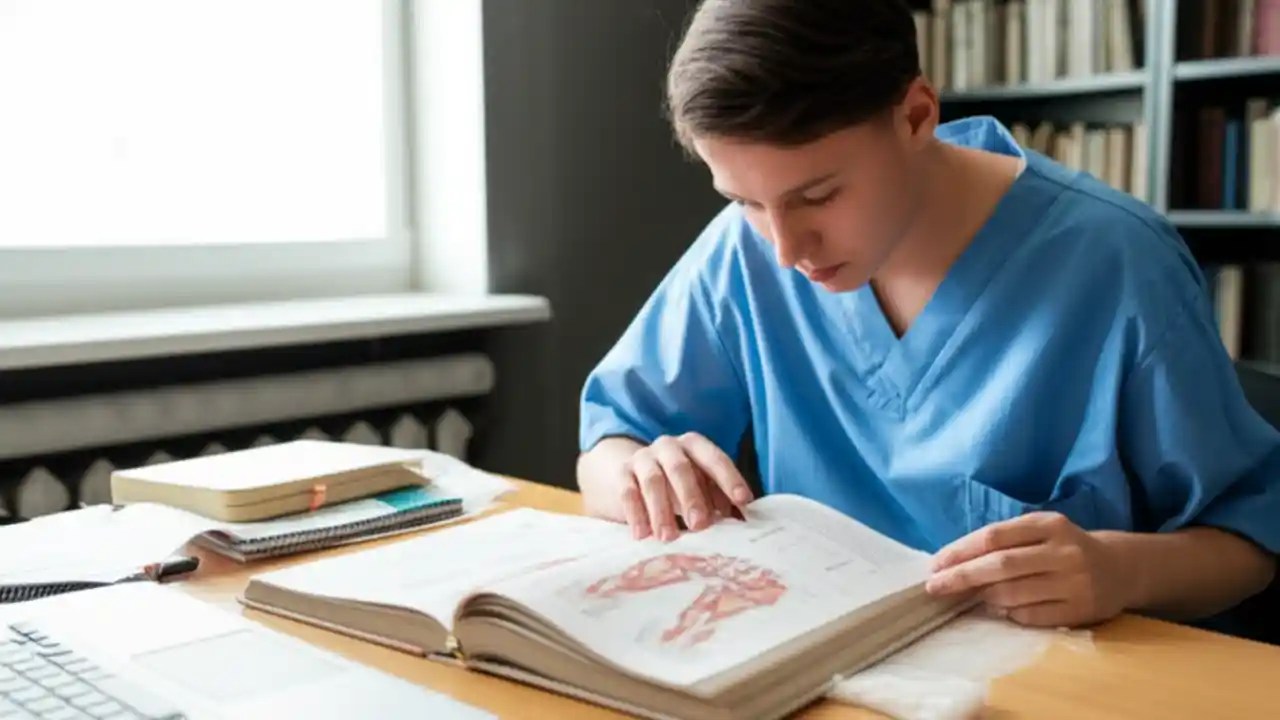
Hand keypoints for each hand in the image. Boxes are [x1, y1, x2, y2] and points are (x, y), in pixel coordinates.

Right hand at [613, 433, 753, 540]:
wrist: (635, 473)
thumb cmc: (680, 483)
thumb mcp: (702, 486)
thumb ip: (719, 499)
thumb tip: (744, 520)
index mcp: (694, 445)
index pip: (714, 458)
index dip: (729, 478)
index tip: (742, 501)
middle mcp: (668, 446)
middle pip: (680, 468)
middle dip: (692, 497)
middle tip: (700, 525)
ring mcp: (643, 458)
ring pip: (652, 480)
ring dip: (662, 510)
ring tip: (669, 537)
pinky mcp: (622, 473)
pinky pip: (628, 492)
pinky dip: (636, 514)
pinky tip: (642, 535)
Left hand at [925, 512, 1129, 627]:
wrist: (1121, 568)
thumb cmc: (1064, 548)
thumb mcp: (1039, 532)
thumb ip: (1003, 542)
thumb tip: (952, 564)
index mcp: (1047, 524)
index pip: (994, 536)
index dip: (961, 551)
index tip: (936, 565)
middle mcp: (1063, 551)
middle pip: (1001, 565)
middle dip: (962, 577)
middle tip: (935, 587)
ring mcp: (1075, 582)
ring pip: (1014, 593)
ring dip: (984, 597)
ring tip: (967, 598)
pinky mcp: (1081, 609)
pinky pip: (1033, 615)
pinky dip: (1009, 613)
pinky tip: (999, 609)